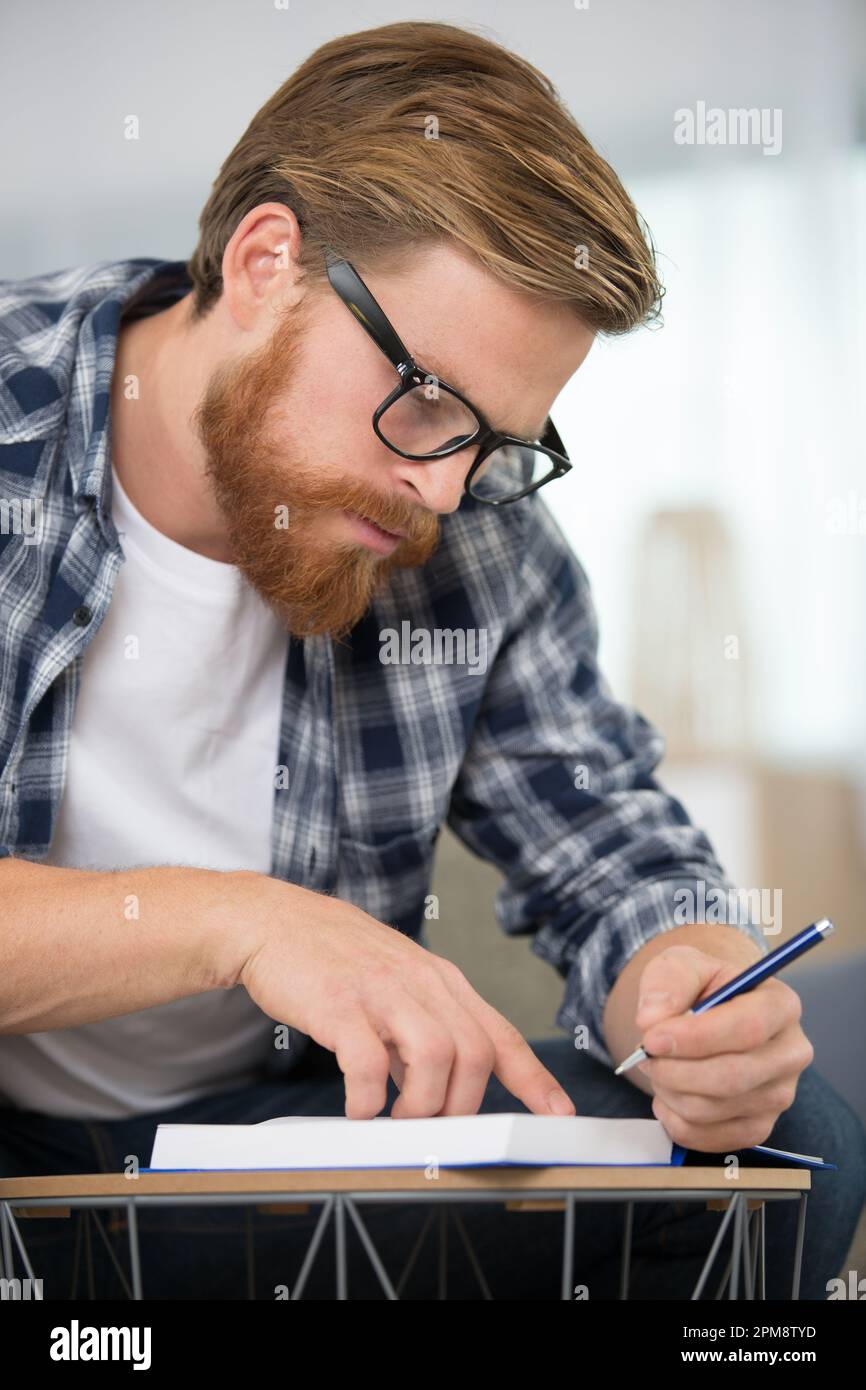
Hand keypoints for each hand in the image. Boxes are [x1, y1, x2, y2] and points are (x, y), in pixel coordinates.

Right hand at [236, 873, 575, 1120]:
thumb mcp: (395, 985)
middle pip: (475, 1054)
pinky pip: (370, 1064)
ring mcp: (381, 990)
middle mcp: (421, 982)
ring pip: (436, 1059)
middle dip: (461, 1106)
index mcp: (441, 981)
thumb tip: (443, 1093)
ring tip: (396, 1119)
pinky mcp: (339, 1004)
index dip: (534, 1078)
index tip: (558, 1114)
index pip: (501, 1034)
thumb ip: (422, 1033)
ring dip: (422, 1106)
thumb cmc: (335, 958)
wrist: (274, 921)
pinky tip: (358, 1107)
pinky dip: (370, 1099)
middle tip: (432, 1126)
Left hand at [632, 943, 813, 1152]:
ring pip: (713, 1110)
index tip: (651, 1038)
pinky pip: (707, 1137)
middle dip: (675, 1071)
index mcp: (781, 1005)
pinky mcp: (759, 1127)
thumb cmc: (701, 988)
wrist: (709, 1015)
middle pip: (731, 1077)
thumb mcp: (683, 964)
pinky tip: (670, 1093)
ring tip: (659, 1068)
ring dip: (670, 1091)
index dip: (695, 1038)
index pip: (747, 1028)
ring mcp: (779, 1095)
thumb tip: (652, 1017)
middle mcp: (791, 1053)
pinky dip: (675, 1119)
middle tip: (645, 1056)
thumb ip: (668, 980)